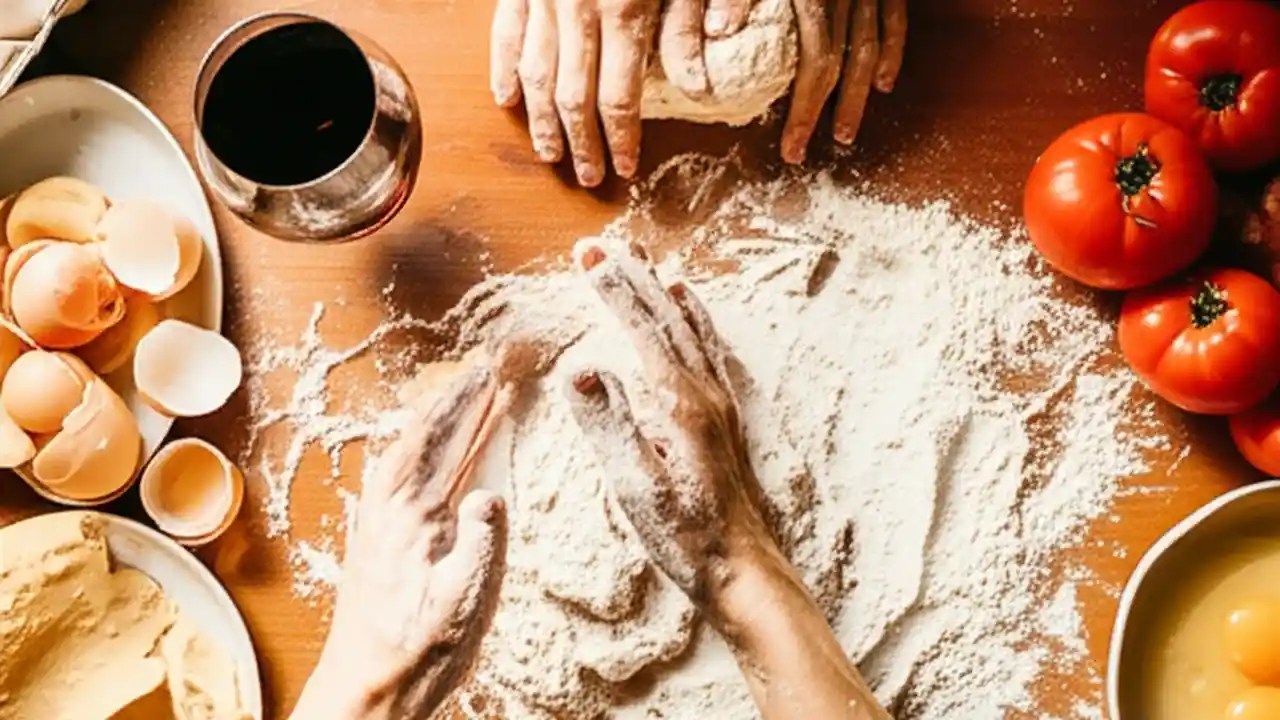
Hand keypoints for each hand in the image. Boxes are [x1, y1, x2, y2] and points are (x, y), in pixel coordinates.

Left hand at [294, 362, 508, 719]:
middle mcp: (390, 511)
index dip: (471, 398)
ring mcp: (383, 523)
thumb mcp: (462, 604)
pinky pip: (410, 475)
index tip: (496, 365)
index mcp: (410, 518)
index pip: (444, 439)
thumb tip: (491, 494)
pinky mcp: (383, 539)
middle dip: (461, 395)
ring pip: (417, 452)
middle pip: (428, 435)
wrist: (365, 694)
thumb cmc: (415, 655)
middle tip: (492, 362)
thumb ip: (479, 545)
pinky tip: (441, 451)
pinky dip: (432, 450)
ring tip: (473, 392)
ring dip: (446, 418)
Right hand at [491, 0, 728, 185]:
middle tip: (588, 177)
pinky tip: (507, 100)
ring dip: (541, 120)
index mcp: (623, 9)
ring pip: (533, 73)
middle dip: (581, 144)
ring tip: (551, 154)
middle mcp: (575, 10)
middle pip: (573, 97)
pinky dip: (503, 69)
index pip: (618, 98)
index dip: (621, 140)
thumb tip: (700, 86)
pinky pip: (503, 32)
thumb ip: (690, 22)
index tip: (627, 169)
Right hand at [566, 241, 769, 605]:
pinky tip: (691, 313)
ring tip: (647, 262)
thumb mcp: (635, 489)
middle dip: (631, 279)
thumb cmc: (685, 537)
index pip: (640, 330)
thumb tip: (579, 372)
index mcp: (679, 404)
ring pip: (689, 330)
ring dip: (662, 293)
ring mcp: (720, 404)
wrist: (744, 570)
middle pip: (664, 320)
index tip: (588, 254)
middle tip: (601, 245)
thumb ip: (609, 427)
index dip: (612, 290)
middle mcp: (704, 393)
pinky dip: (696, 321)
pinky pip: (710, 352)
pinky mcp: (725, 420)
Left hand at [783, 0, 907, 162]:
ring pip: (868, 50)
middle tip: (800, 151)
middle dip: (819, 113)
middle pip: (837, 66)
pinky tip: (884, 83)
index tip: (792, 147)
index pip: (815, 63)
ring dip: (856, 96)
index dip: (804, 110)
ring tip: (843, 133)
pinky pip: (895, 20)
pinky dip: (892, 53)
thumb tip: (722, 30)